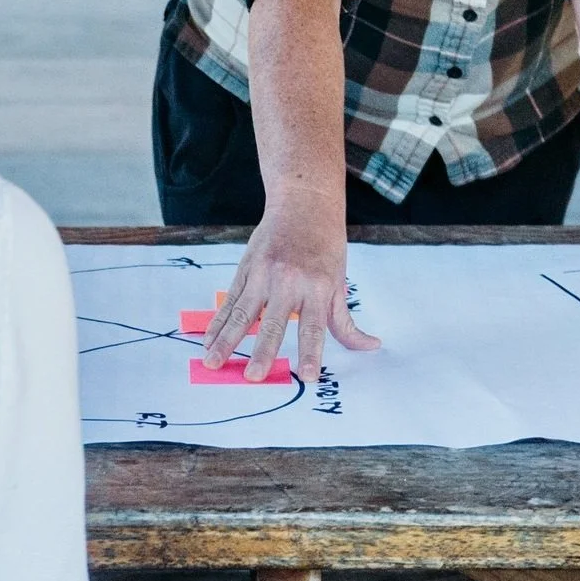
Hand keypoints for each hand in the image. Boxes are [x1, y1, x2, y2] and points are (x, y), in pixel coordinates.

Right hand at [199, 202, 380, 381]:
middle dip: (262, 351)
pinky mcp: (246, 269)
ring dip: (226, 340)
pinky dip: (218, 321)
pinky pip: (230, 300)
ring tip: (213, 362)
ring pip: (242, 313)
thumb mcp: (338, 281)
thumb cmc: (325, 244)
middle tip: (253, 376)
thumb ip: (344, 320)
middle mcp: (288, 282)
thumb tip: (370, 346)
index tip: (307, 377)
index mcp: (316, 287)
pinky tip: (209, 339)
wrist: (303, 204)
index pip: (314, 328)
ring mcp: (263, 274)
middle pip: (273, 323)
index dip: (311, 353)